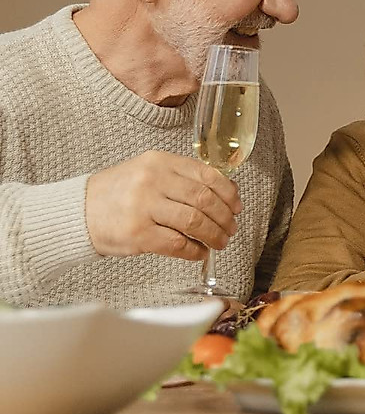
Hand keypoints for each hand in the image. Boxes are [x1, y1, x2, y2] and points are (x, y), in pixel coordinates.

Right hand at [85, 151, 239, 259]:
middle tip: (231, 228)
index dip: (228, 192)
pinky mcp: (137, 234)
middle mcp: (153, 181)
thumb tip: (224, 194)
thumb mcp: (148, 172)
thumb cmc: (118, 193)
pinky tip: (199, 252)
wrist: (77, 212)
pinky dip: (194, 250)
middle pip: (204, 199)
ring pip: (195, 221)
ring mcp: (144, 207)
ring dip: (214, 235)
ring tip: (220, 242)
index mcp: (159, 161)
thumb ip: (182, 178)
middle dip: (224, 217)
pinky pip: (177, 244)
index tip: (237, 206)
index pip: (207, 174)